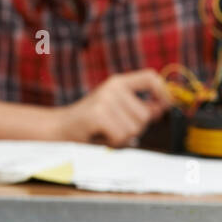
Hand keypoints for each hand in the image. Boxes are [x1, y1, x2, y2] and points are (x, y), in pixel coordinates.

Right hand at [56, 69, 170, 146]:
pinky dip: (113, 143)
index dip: (163, 92)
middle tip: (112, 128)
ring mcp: (104, 100)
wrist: (58, 130)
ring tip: (104, 133)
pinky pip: (122, 136)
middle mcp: (112, 88)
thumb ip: (139, 108)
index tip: (164, 107)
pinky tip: (99, 137)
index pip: (151, 77)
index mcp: (118, 83)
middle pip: (146, 115)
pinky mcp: (98, 114)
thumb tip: (162, 108)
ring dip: (122, 138)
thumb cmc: (89, 124)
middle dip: (135, 129)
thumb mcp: (116, 110)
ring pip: (135, 129)